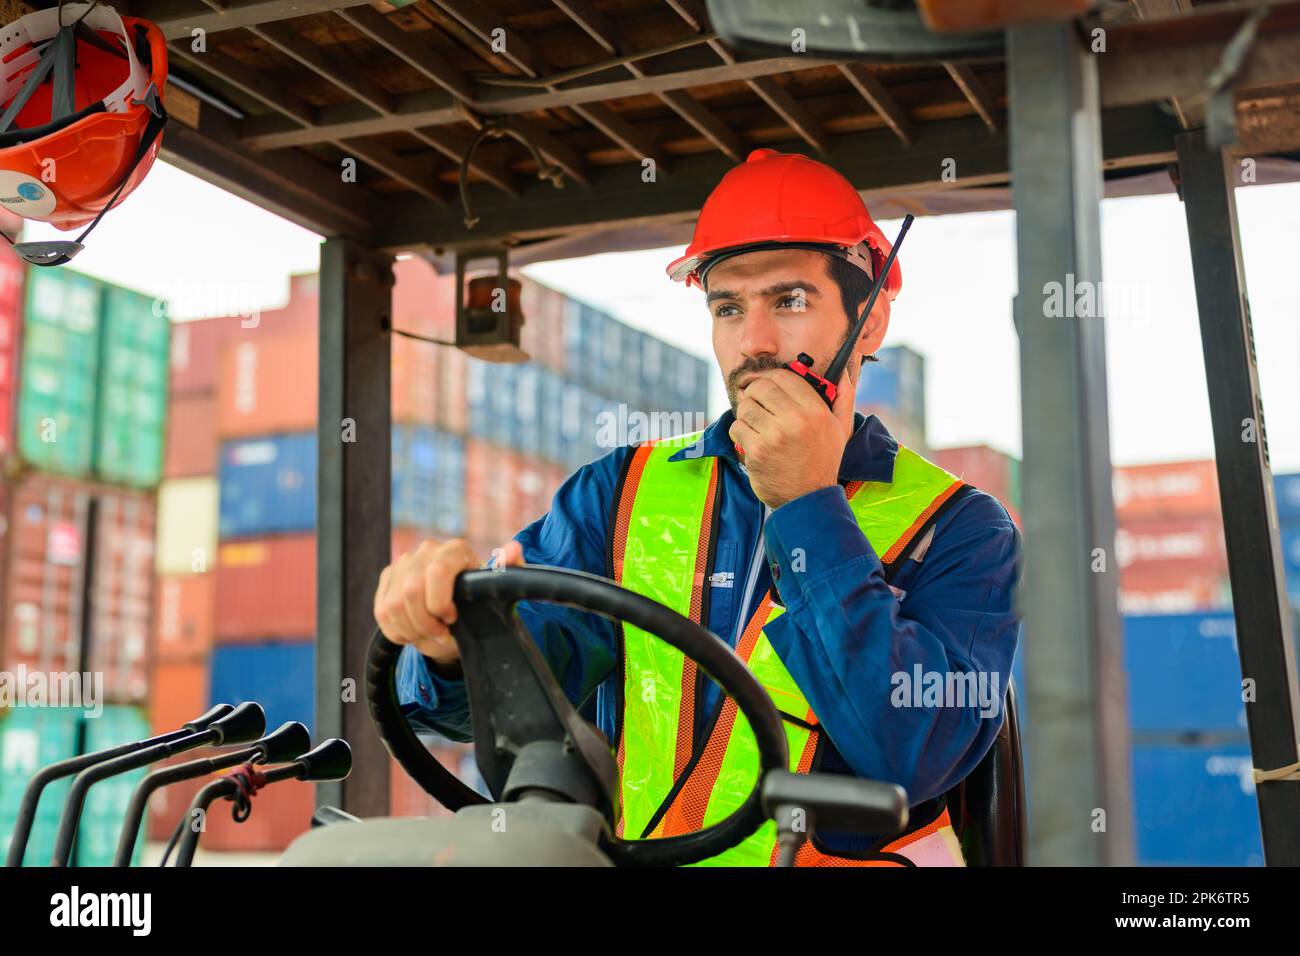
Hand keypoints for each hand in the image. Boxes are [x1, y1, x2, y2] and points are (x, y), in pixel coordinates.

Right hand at [374, 538, 524, 672]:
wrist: (459, 612)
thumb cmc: (481, 602)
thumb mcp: (500, 592)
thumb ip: (511, 570)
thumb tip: (513, 549)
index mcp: (456, 550)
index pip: (437, 573)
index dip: (440, 604)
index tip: (452, 619)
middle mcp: (427, 550)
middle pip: (410, 592)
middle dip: (424, 623)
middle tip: (441, 635)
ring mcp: (404, 562)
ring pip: (392, 605)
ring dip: (410, 629)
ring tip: (429, 635)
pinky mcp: (388, 577)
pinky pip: (381, 610)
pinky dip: (396, 630)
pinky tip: (413, 632)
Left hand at [728, 365, 854, 509]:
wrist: (809, 499)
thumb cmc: (823, 461)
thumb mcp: (841, 429)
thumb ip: (843, 398)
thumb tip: (842, 373)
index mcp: (816, 411)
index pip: (784, 376)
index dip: (770, 377)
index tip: (765, 383)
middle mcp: (796, 420)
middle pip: (760, 387)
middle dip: (754, 392)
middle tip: (756, 402)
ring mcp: (775, 435)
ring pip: (746, 407)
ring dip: (747, 414)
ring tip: (756, 424)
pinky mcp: (757, 451)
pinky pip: (737, 427)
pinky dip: (740, 432)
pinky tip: (751, 440)